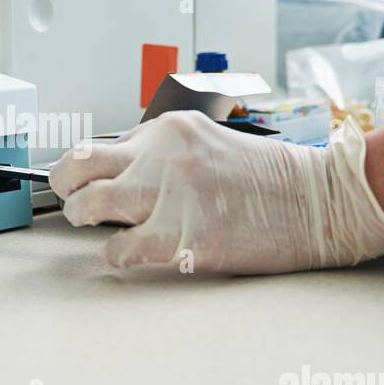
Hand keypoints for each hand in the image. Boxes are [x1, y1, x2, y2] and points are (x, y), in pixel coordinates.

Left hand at [48, 111, 383, 272]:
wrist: (318, 201)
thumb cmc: (267, 178)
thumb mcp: (208, 141)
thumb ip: (160, 152)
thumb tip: (114, 172)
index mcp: (168, 129)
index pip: (96, 145)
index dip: (82, 170)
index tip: (81, 183)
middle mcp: (162, 155)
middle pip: (75, 167)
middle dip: (65, 188)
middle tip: (75, 204)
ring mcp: (171, 196)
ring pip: (87, 205)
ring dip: (83, 219)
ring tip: (98, 227)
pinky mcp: (182, 237)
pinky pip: (120, 249)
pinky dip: (117, 255)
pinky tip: (132, 252)